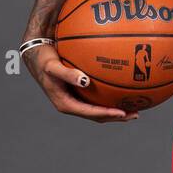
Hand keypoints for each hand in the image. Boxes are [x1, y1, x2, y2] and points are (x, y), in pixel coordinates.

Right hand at [21, 43, 138, 122]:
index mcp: (65, 104)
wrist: (36, 55)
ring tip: (135, 107)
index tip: (122, 113)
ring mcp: (76, 99)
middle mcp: (72, 104)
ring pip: (99, 109)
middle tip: (135, 114)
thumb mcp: (53, 67)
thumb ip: (68, 74)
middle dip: (117, 117)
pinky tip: (123, 89)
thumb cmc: (44, 60)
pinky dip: (110, 97)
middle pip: (98, 116)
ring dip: (116, 110)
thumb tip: (85, 81)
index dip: (107, 114)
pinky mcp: (79, 92)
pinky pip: (98, 98)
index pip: (90, 113)